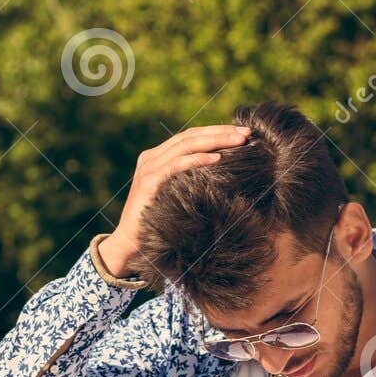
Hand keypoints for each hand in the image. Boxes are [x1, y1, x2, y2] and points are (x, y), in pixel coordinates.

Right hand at [98, 125, 252, 274]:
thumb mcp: (177, 196)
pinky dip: (197, 160)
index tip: (243, 133)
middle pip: (190, 136)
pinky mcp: (147, 182)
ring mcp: (148, 168)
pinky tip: (217, 159)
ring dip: (214, 141)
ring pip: (185, 145)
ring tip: (238, 142)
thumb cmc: (158, 223)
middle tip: (246, 133)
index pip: (191, 136)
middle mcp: (151, 158)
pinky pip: (175, 165)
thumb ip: (191, 181)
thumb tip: (224, 174)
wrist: (129, 245)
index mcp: (157, 157)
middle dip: (220, 133)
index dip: (217, 131)